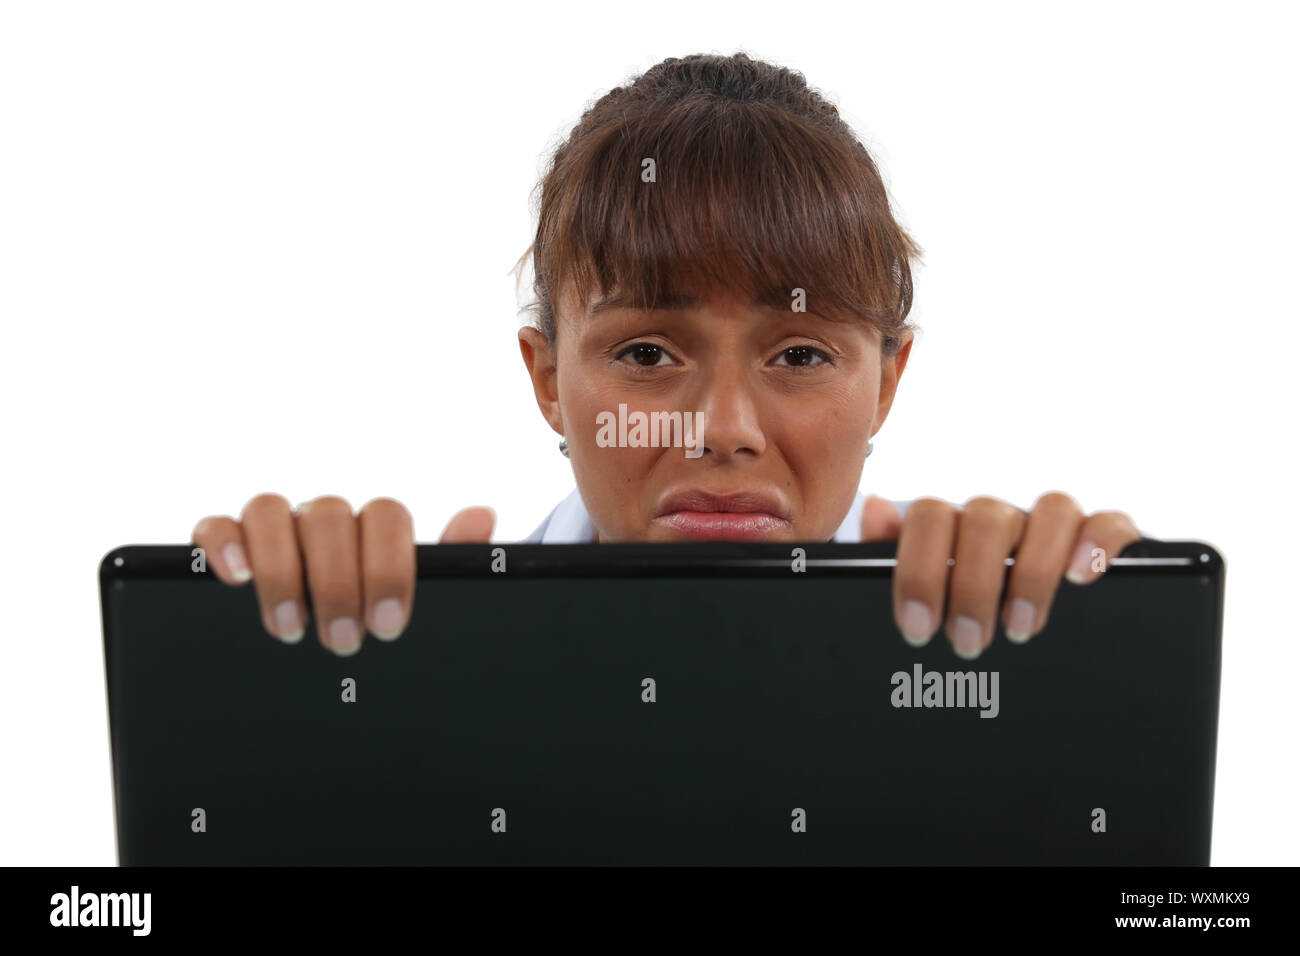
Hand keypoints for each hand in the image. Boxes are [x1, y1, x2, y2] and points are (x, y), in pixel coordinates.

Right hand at [191, 496, 495, 655]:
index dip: (388, 568)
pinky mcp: (226, 547)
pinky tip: (234, 580)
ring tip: (291, 629)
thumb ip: (453, 563)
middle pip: (330, 516)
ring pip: (269, 510)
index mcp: (374, 529)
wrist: (339, 662)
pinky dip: (224, 543)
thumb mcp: (421, 605)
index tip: (388, 626)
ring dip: (280, 569)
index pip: (386, 516)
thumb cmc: (378, 626)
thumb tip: (482, 515)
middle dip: (337, 583)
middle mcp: (324, 521)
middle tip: (343, 642)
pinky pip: (215, 524)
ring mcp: (276, 530)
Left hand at [861, 491, 1140, 657]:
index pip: (931, 517)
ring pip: (1052, 509)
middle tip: (968, 642)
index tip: (917, 628)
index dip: (919, 569)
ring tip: (1020, 628)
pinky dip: (1097, 543)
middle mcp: (1006, 522)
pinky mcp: (1109, 543)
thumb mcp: (929, 601)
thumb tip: (875, 510)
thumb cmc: (971, 625)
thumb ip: (895, 559)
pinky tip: (1081, 579)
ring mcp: (1057, 530)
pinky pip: (1110, 523)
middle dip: (972, 584)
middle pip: (985, 517)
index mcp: (956, 531)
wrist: (1049, 657)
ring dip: (1033, 571)